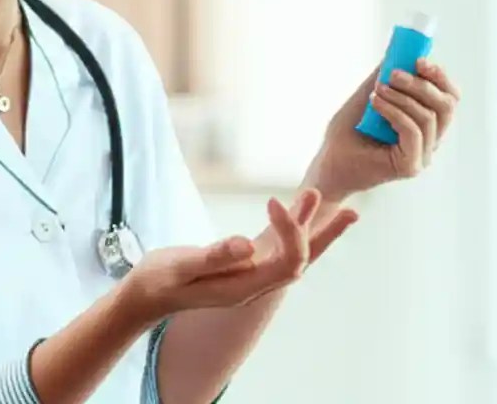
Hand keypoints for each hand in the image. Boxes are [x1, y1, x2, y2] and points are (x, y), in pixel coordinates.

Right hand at [121, 189, 357, 321]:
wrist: (144, 296)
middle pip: (301, 261)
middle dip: (325, 236)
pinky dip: (289, 227)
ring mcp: (251, 277)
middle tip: (352, 213)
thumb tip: (249, 245)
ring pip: (291, 254)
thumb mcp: (181, 267)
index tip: (270, 200)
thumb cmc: (158, 281)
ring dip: (310, 227)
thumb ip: (214, 257)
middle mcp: (254, 285)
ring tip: (324, 199)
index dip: (289, 230)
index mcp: (244, 288)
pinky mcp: (243, 266)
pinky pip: (274, 247)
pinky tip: (292, 206)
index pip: (286, 262)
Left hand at [307, 58, 460, 199]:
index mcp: (426, 125)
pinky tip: (375, 103)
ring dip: (402, 96)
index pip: (449, 98)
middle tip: (394, 73)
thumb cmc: (346, 135)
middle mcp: (429, 142)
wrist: (327, 165)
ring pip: (428, 117)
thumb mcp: (367, 96)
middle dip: (422, 84)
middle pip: (447, 106)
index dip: (439, 77)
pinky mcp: (410, 166)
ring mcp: (422, 156)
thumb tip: (398, 50)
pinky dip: (394, 111)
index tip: (419, 59)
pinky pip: (412, 130)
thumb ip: (384, 77)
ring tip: (377, 89)